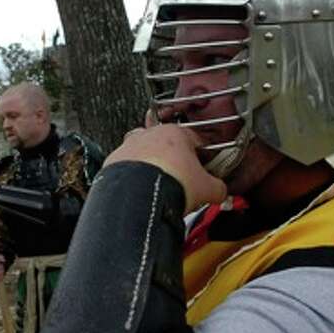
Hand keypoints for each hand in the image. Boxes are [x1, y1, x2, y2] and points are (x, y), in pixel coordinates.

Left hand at [105, 125, 226, 211]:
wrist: (141, 197)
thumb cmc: (171, 184)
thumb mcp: (207, 188)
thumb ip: (218, 187)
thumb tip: (220, 191)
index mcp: (176, 134)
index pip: (195, 140)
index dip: (203, 156)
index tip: (205, 166)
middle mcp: (149, 135)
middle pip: (166, 144)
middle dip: (173, 159)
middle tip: (180, 177)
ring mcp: (129, 148)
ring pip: (142, 153)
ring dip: (151, 165)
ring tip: (158, 184)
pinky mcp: (113, 163)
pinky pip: (125, 168)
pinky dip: (133, 177)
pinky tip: (141, 190)